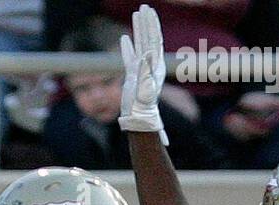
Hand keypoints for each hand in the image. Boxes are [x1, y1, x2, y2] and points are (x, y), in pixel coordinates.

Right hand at [119, 5, 167, 136]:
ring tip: (136, 14)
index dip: (152, 25)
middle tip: (144, 7)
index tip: (148, 12)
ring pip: (140, 44)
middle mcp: (150, 64)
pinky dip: (127, 47)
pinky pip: (130, 56)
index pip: (154, 40)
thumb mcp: (144, 89)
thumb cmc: (142, 107)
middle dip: (147, 22)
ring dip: (138, 29)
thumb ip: (145, 71)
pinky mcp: (133, 75)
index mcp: (155, 65)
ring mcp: (141, 68)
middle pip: (149, 38)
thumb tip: (146, 53)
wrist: (138, 119)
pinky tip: (124, 38)